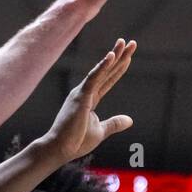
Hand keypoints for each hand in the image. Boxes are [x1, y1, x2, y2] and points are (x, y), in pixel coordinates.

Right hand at [42, 39, 135, 161]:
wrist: (60, 149)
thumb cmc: (76, 141)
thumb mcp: (101, 131)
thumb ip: (114, 123)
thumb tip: (130, 120)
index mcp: (90, 99)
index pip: (108, 80)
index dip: (118, 68)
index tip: (128, 56)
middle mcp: (85, 92)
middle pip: (107, 71)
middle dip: (119, 56)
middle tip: (131, 42)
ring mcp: (82, 93)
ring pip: (101, 71)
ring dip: (114, 56)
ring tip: (124, 42)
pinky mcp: (80, 97)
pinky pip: (93, 78)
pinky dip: (103, 67)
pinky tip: (112, 56)